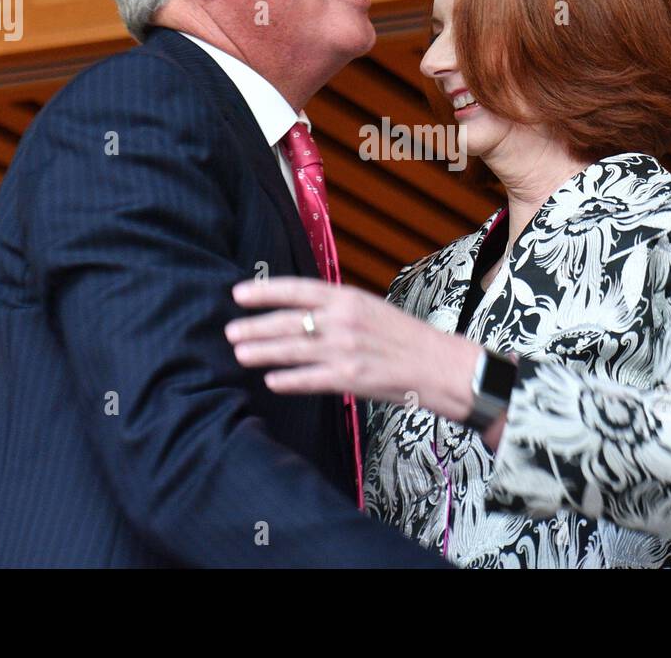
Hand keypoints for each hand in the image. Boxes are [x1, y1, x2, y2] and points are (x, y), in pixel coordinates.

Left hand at [225, 276, 480, 420]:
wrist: (440, 366)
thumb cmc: (406, 338)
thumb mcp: (371, 309)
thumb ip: (338, 308)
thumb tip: (303, 310)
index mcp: (349, 298)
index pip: (297, 289)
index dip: (264, 291)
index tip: (238, 294)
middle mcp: (344, 320)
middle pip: (287, 322)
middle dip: (254, 326)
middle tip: (230, 331)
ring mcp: (346, 349)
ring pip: (293, 350)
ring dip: (262, 352)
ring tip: (239, 354)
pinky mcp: (351, 377)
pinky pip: (310, 379)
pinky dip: (288, 380)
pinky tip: (271, 381)